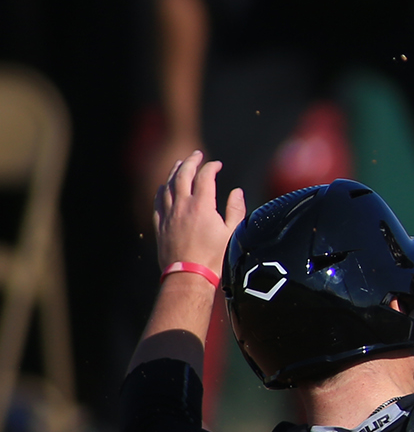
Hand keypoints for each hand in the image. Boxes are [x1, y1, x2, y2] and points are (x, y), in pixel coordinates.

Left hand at [153, 150, 245, 271]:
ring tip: (180, 164)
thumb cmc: (214, 258)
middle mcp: (183, 206)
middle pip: (183, 175)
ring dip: (174, 171)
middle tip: (197, 154)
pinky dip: (162, 189)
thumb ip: (236, 210)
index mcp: (202, 206)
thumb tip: (236, 192)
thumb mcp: (233, 233)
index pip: (205, 177)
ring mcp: (168, 214)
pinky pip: (158, 200)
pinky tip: (164, 186)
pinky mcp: (160, 224)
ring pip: (168, 185)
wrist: (189, 276)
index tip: (218, 164)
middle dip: (191, 161)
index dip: (211, 167)